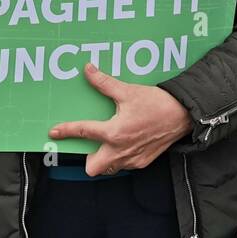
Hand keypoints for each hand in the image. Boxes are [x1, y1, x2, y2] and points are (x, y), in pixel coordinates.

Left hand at [48, 64, 192, 175]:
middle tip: (91, 144)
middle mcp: (120, 150)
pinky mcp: (143, 162)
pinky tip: (128, 142)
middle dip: (88, 158)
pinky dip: (121, 157)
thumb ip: (104, 83)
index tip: (53, 133)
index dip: (65, 131)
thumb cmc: (156, 102)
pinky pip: (125, 165)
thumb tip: (88, 70)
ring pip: (110, 168)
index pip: (83, 132)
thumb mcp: (128, 91)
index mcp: (114, 132)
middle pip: (92, 167)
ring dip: (105, 158)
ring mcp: (132, 159)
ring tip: (110, 142)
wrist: (182, 115)